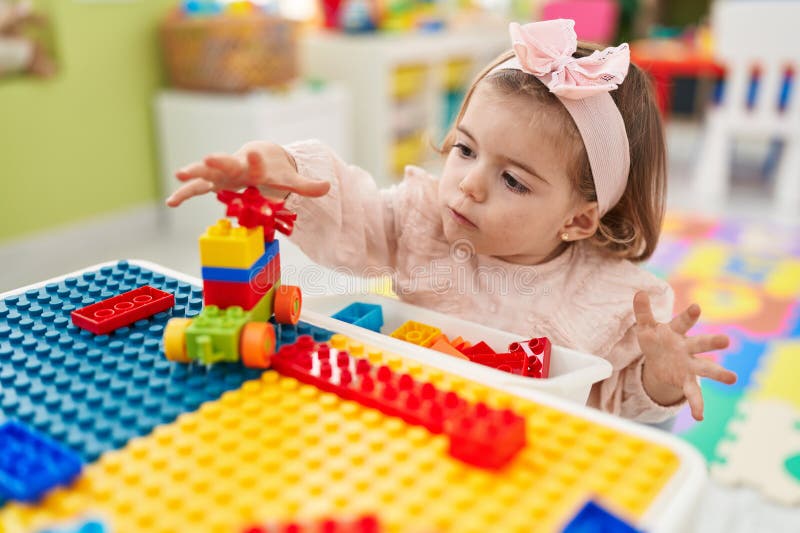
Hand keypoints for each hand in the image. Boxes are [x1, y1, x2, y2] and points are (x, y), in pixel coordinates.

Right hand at [165, 141, 329, 206]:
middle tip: (208, 158)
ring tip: (180, 175)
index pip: (258, 163)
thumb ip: (307, 186)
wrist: (260, 155)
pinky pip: (198, 189)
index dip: (257, 161)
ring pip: (208, 173)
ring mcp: (223, 173)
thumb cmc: (275, 169)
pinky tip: (172, 201)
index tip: (254, 156)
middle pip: (227, 163)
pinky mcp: (214, 182)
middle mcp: (237, 166)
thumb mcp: (291, 179)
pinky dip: (186, 194)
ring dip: (195, 174)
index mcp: (257, 164)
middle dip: (218, 161)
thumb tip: (328, 188)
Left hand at [633, 291, 736, 420]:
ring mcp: (690, 365)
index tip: (696, 307)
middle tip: (726, 340)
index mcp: (676, 332)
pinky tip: (699, 417)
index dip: (689, 315)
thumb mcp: (646, 327)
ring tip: (732, 378)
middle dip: (712, 342)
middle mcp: (688, 348)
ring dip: (719, 373)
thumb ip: (643, 311)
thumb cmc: (655, 340)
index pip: (683, 322)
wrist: (659, 361)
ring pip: (706, 369)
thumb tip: (639, 292)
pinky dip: (697, 405)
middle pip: (701, 343)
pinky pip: (694, 393)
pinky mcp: (686, 381)